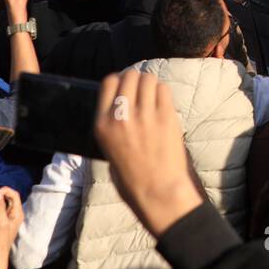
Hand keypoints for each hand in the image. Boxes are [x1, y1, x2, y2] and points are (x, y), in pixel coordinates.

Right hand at [94, 71, 203, 238]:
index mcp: (102, 124)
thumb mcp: (108, 148)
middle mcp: (121, 116)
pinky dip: (163, 92)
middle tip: (142, 90)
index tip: (124, 85)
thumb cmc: (132, 177)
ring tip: (153, 95)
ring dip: (151, 84)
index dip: (119, 80)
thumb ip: (112, 122)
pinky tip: (163, 103)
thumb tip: (120, 101)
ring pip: (148, 79)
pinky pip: (164, 90)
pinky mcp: (166, 117)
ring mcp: (145, 115)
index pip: (108, 82)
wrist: (158, 192)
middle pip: (129, 76)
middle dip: (136, 79)